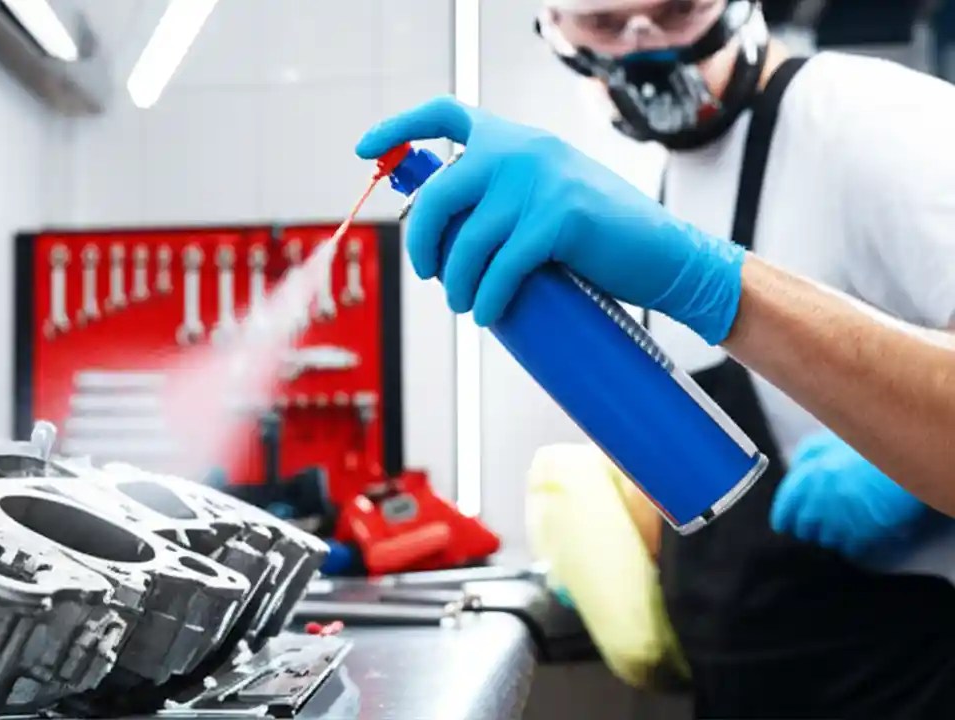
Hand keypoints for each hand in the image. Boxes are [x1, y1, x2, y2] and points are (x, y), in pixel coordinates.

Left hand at [357, 95, 746, 343]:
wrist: (665, 255)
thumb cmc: (599, 239)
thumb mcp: (544, 200)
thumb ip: (501, 199)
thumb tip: (438, 237)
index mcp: (516, 140)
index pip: (445, 114)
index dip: (399, 127)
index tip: (364, 150)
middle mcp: (524, 150)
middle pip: (439, 195)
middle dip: (422, 242)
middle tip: (430, 274)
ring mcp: (542, 182)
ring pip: (467, 242)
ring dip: (457, 284)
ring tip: (467, 305)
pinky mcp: (559, 219)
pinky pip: (501, 267)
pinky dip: (488, 298)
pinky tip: (488, 314)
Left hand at [770, 430, 934, 559]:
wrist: (904, 458)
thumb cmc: (865, 447)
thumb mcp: (827, 442)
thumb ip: (806, 457)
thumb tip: (795, 470)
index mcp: (806, 480)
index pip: (784, 513)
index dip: (787, 519)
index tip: (789, 522)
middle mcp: (818, 504)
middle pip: (804, 530)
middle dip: (811, 527)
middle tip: (824, 520)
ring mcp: (841, 521)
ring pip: (827, 541)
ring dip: (834, 534)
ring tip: (847, 523)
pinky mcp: (865, 535)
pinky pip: (851, 550)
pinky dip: (855, 544)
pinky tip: (863, 533)